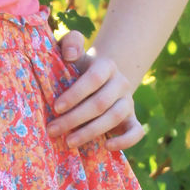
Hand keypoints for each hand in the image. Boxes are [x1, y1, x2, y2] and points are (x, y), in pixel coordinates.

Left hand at [46, 30, 146, 153]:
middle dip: (75, 118)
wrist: (99, 84)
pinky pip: (136, 132)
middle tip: (53, 130)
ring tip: (69, 142)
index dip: (75, 94)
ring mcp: (128, 102)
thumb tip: (70, 54)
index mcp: (106, 66)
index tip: (56, 107)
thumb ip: (70, 43)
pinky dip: (124, 141)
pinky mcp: (132, 120)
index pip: (94, 78)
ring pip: (114, 118)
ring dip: (90, 132)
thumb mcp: (72, 53)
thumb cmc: (78, 69)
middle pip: (101, 102)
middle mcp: (121, 83)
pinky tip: (106, 146)